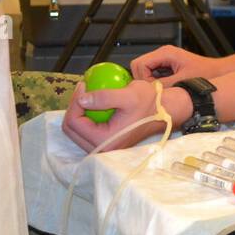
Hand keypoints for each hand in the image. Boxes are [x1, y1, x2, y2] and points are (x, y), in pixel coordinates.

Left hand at [61, 81, 189, 152]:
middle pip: (71, 130)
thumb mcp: (128, 95)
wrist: (163, 111)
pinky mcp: (105, 143)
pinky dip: (85, 117)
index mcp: (106, 140)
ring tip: (87, 95)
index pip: (74, 122)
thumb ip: (104, 97)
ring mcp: (103, 147)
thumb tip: (82, 99)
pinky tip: (92, 103)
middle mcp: (103, 149)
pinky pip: (85, 131)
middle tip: (84, 89)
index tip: (84, 85)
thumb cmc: (149, 103)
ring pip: (76, 131)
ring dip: (78, 112)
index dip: (75, 101)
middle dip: (73, 107)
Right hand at [130, 46, 230, 85]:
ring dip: (151, 83)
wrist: (218, 72)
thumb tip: (148, 92)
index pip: (139, 64)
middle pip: (139, 67)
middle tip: (157, 90)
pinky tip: (167, 88)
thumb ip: (163, 86)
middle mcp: (163, 54)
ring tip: (164, 90)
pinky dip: (156, 83)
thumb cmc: (206, 73)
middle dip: (145, 81)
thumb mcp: (182, 81)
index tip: (152, 88)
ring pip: (145, 72)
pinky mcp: (167, 67)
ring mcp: (164, 60)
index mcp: (165, 52)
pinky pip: (153, 75)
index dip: (143, 78)